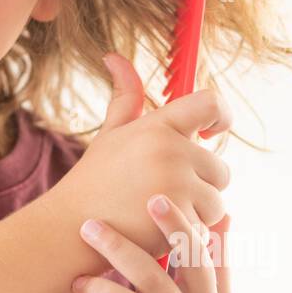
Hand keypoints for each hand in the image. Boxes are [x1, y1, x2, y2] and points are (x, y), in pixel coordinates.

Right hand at [56, 51, 232, 260]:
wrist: (69, 228)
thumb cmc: (92, 180)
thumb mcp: (109, 134)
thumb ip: (124, 97)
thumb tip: (114, 57)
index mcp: (156, 127)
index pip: (211, 103)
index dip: (222, 117)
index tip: (212, 133)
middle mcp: (170, 151)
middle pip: (220, 168)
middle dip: (200, 185)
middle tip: (162, 194)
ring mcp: (176, 186)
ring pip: (216, 202)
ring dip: (196, 213)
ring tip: (158, 214)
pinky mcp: (177, 220)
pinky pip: (205, 228)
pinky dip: (186, 235)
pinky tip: (156, 233)